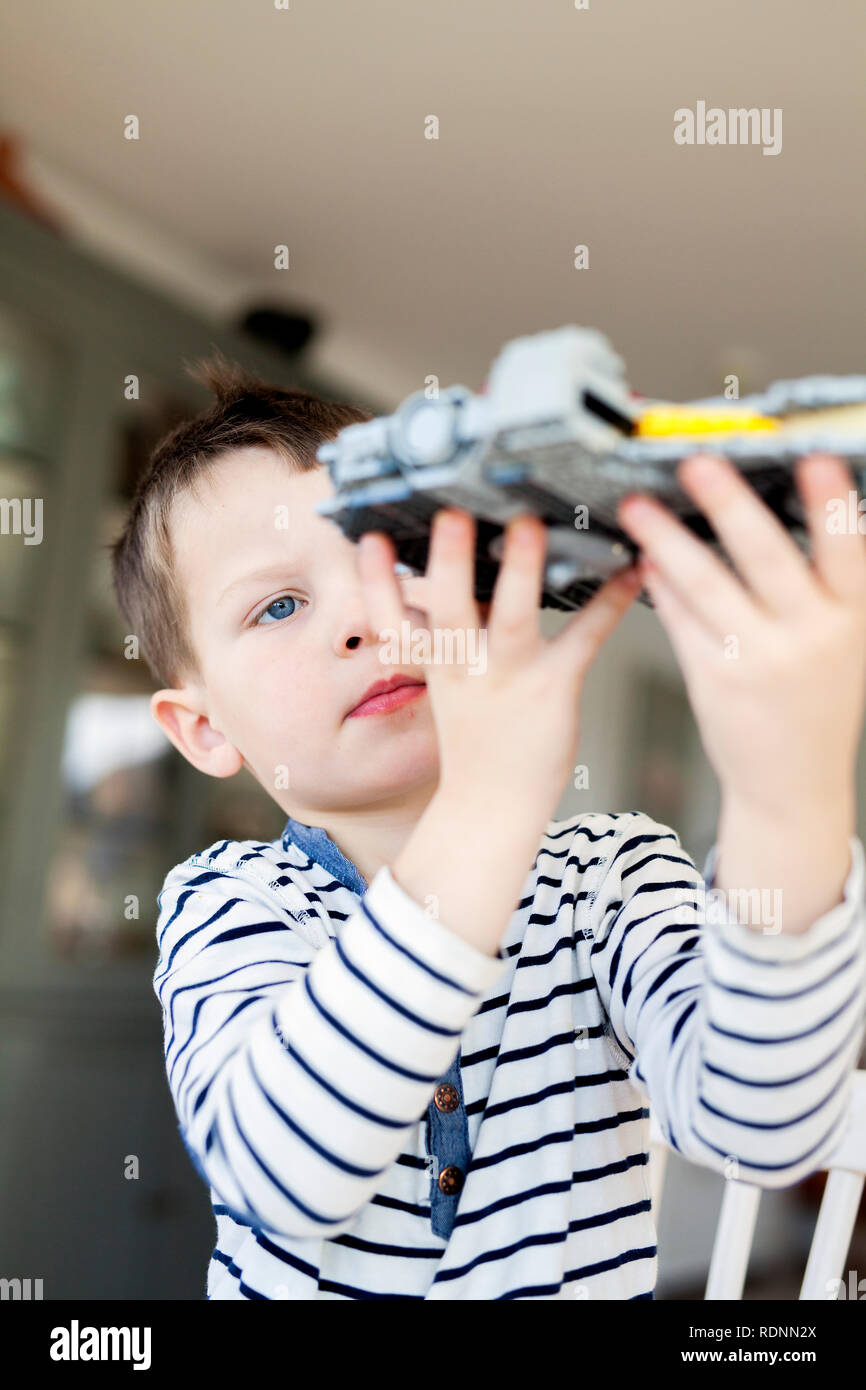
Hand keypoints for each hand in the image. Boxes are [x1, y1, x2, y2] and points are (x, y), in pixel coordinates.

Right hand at [356, 508, 641, 824]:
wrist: (492, 809)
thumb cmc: (474, 739)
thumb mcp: (444, 683)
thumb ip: (444, 633)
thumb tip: (449, 574)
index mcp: (434, 665)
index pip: (391, 621)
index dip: (375, 581)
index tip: (366, 539)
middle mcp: (465, 669)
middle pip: (448, 611)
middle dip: (448, 563)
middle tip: (451, 515)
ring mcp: (510, 679)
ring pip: (512, 621)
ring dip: (520, 572)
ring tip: (529, 527)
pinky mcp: (554, 689)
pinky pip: (583, 640)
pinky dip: (609, 604)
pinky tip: (630, 572)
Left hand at [617, 452, 865, 826]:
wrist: (793, 782)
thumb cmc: (814, 699)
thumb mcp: (842, 638)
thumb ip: (822, 584)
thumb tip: (782, 510)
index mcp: (851, 615)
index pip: (848, 547)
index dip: (831, 502)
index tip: (812, 459)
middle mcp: (809, 635)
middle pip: (765, 556)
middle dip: (727, 504)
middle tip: (697, 464)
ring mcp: (759, 659)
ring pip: (706, 586)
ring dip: (667, 540)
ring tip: (641, 508)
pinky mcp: (714, 680)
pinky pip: (681, 621)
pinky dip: (660, 585)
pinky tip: (645, 558)